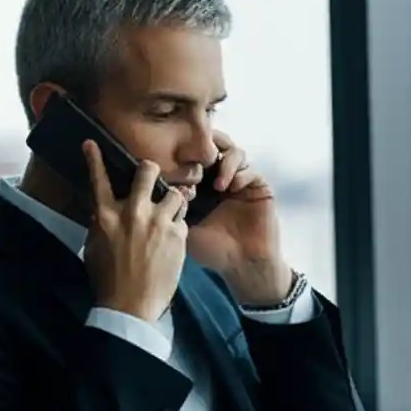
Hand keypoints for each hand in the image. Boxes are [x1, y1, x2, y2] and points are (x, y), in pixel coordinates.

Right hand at [82, 140, 188, 322]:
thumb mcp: (95, 247)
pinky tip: (172, 239)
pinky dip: (177, 226)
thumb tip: (105, 210)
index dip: (94, 158)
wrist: (129, 306)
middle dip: (151, 169)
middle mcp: (133, 213)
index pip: (98, 179)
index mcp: (105, 216)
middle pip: (148, 172)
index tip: (91, 143)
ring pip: (174, 193)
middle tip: (152, 174)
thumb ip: (101, 223)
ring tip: (169, 213)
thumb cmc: (107, 279)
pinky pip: (182, 220)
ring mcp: (158, 223)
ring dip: (172, 201)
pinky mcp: (177, 236)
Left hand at [186, 131, 292, 304]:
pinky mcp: (258, 187)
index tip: (176, 160)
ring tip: (216, 184)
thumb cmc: (211, 250)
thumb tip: (152, 185)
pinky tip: (230, 189)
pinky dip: (240, 174)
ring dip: (224, 162)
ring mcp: (240, 181)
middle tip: (198, 157)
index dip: (185, 153)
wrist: (242, 265)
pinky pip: (250, 170)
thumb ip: (171, 205)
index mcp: (201, 185)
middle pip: (215, 146)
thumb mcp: (182, 227)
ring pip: (234, 152)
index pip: (194, 156)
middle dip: (207, 146)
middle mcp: (220, 178)